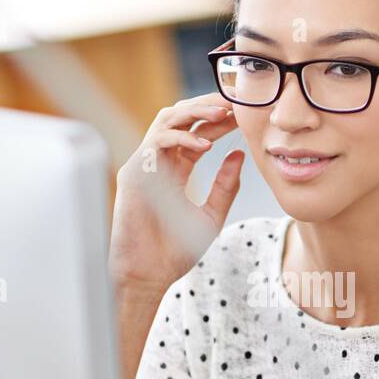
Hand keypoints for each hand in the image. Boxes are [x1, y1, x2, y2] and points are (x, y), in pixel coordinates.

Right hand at [108, 93, 243, 293]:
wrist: (148, 276)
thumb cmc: (175, 252)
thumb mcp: (211, 215)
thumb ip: (225, 186)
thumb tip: (240, 155)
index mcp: (177, 169)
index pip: (199, 132)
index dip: (220, 119)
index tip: (244, 114)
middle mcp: (160, 162)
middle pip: (182, 117)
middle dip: (208, 105)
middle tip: (235, 102)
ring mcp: (145, 165)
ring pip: (167, 120)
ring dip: (195, 112)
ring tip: (222, 113)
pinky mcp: (134, 173)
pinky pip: (156, 142)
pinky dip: (180, 138)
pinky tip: (205, 145)